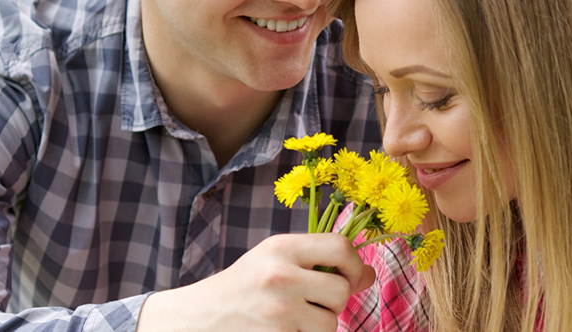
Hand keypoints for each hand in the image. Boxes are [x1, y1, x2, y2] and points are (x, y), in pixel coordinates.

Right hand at [137, 233, 376, 331]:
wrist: (202, 317)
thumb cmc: (246, 285)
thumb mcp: (275, 258)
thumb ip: (318, 260)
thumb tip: (369, 275)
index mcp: (281, 248)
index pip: (340, 247)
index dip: (356, 264)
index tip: (353, 276)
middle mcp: (280, 276)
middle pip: (341, 291)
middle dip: (335, 301)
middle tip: (314, 302)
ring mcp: (278, 311)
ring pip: (331, 323)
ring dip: (320, 325)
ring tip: (295, 318)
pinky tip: (283, 330)